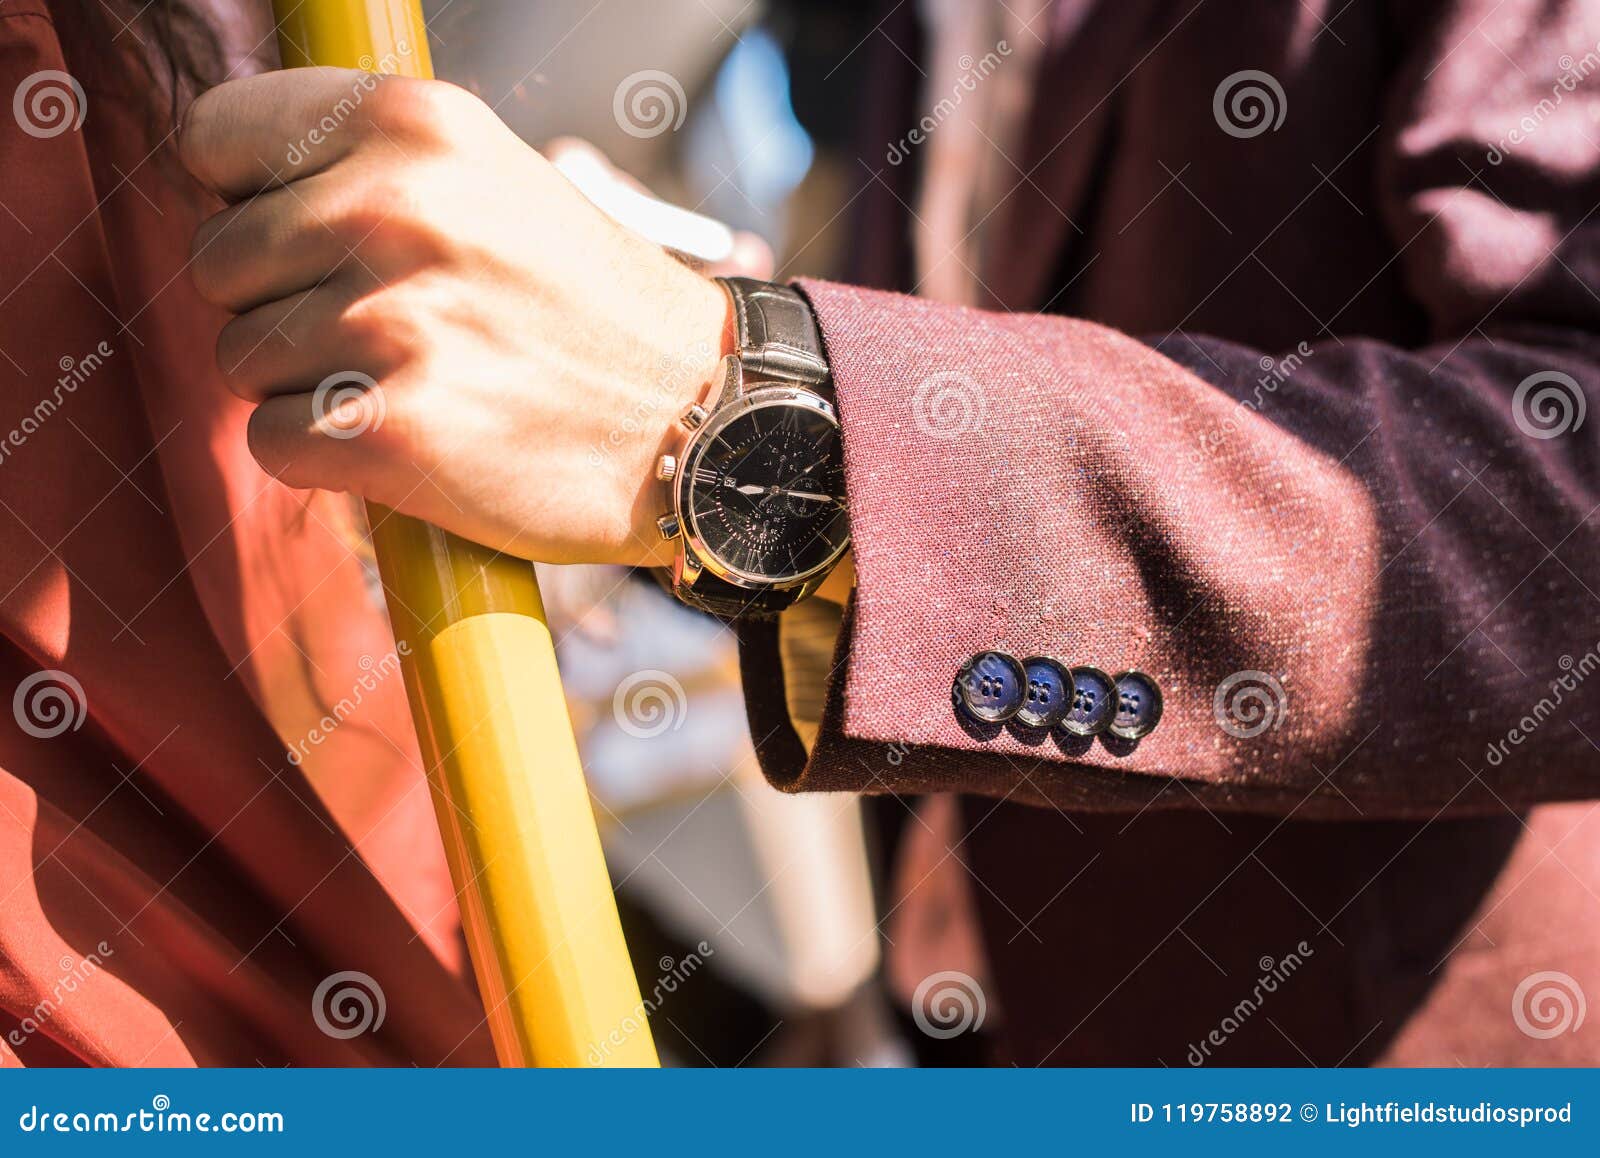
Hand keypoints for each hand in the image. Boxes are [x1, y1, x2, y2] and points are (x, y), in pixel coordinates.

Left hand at [180, 68, 731, 565]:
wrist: (701, 418)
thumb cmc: (586, 309)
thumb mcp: (491, 180)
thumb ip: (366, 163)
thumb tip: (221, 187)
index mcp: (414, 125)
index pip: (215, 140)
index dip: (246, 201)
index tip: (308, 243)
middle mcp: (396, 206)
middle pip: (218, 264)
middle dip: (280, 306)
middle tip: (389, 330)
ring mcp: (393, 321)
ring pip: (240, 360)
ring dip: (309, 386)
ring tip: (417, 384)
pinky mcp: (391, 431)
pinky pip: (272, 442)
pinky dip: (326, 457)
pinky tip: (411, 440)